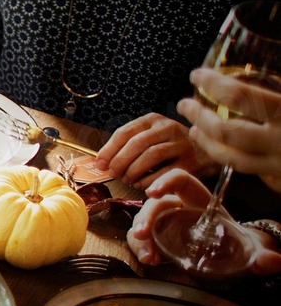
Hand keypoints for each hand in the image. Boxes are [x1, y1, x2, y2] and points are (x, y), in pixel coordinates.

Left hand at [96, 112, 211, 190]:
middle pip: (137, 142)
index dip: (109, 149)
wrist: (205, 153)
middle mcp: (169, 127)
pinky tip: (141, 185)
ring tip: (126, 179)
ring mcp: (182, 143)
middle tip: (112, 173)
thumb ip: (128, 145)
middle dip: (120, 160)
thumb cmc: (170, 147)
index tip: (100, 164)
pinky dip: (149, 181)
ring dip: (133, 170)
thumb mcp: (150, 137)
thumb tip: (102, 162)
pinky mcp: (192, 162)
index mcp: (153, 120)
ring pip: (151, 155)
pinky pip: (166, 172)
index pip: (125, 132)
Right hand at [125, 169, 280, 273]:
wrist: (233, 260)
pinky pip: (142, 240)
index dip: (164, 181)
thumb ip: (263, 255)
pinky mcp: (158, 240)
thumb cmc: (238, 247)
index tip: (153, 192)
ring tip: (148, 255)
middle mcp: (178, 208)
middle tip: (143, 233)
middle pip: (156, 204)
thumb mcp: (251, 249)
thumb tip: (274, 261)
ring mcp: (165, 224)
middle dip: (146, 217)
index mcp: (199, 200)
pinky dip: (140, 248)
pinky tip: (150, 260)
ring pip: (144, 221)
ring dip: (140, 237)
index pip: (180, 180)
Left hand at [180, 67, 280, 191]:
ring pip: (232, 158)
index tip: (196, 76)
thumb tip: (248, 71)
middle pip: (227, 131)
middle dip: (199, 117)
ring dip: (208, 143)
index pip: (240, 96)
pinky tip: (220, 148)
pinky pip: (249, 172)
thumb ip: (272, 91)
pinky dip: (230, 158)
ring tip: (194, 130)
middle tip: (183, 104)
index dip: (214, 84)